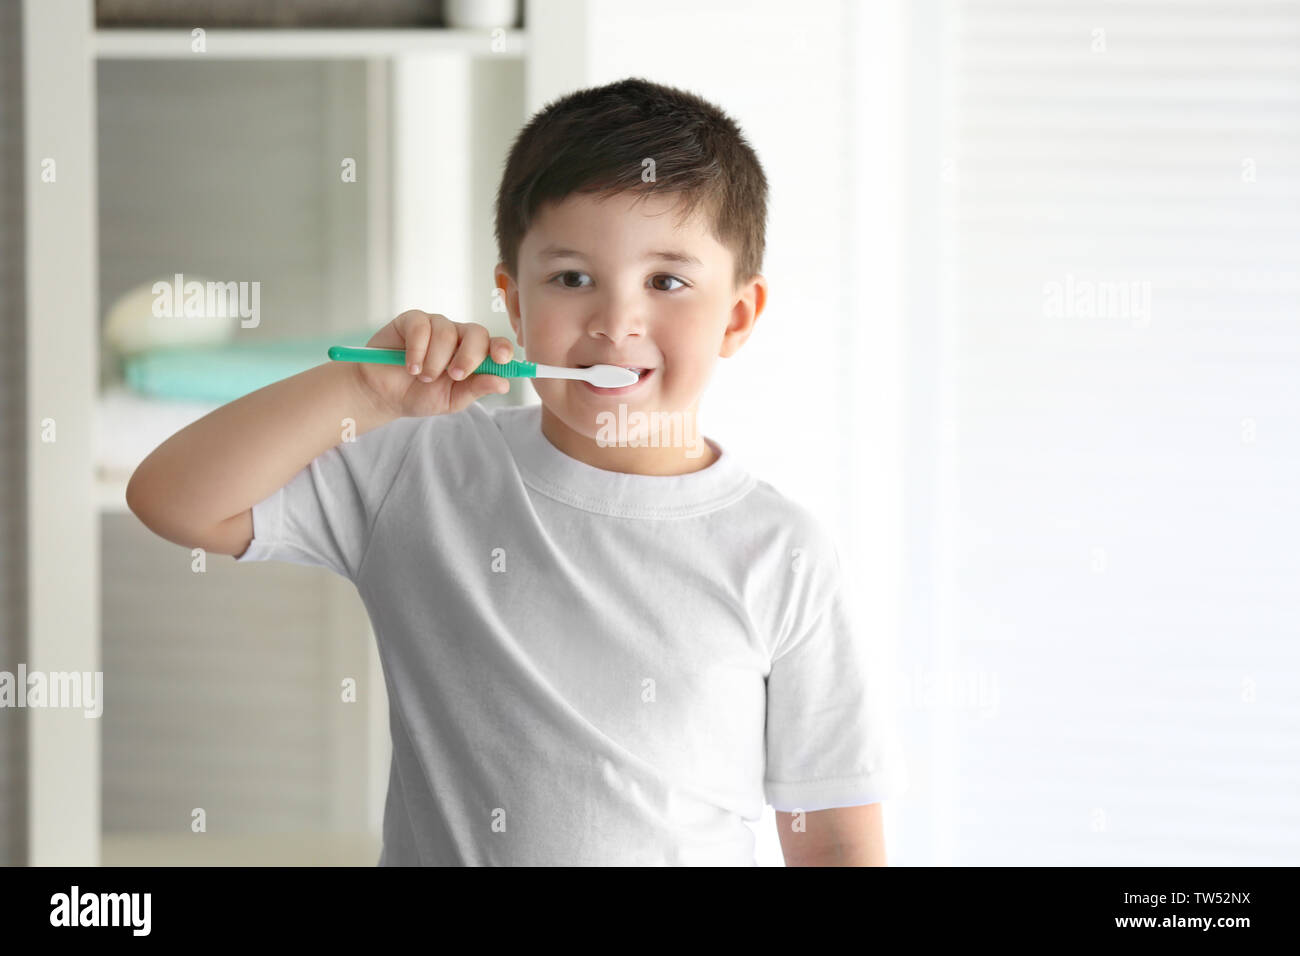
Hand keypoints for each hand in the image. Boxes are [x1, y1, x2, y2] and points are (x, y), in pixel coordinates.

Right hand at [355, 310, 514, 418]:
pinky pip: (421, 327)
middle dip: (469, 357)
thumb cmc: (419, 395)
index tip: (502, 360)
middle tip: (454, 376)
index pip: (495, 345)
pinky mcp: (412, 320)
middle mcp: (457, 336)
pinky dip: (417, 350)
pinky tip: (410, 366)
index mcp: (473, 355)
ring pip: (447, 332)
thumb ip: (476, 389)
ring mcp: (435, 326)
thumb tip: (504, 383)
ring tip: (423, 376)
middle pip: (477, 333)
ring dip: (436, 360)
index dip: (502, 349)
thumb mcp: (452, 400)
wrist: (383, 395)